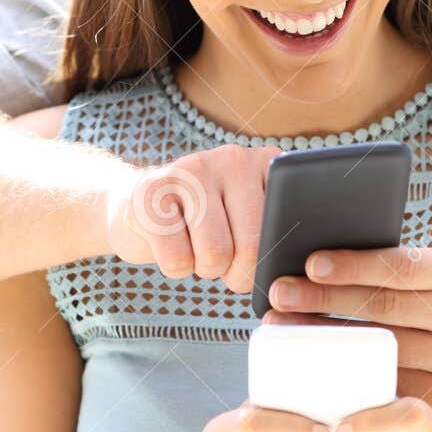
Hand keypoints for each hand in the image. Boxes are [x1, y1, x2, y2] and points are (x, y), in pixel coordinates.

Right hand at [103, 145, 279, 291]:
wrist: (141, 209)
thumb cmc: (207, 227)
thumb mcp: (252, 220)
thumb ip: (278, 231)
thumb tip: (290, 270)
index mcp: (269, 165)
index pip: (287, 229)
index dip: (270, 262)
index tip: (255, 259)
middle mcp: (235, 158)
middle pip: (252, 247)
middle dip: (236, 273)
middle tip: (222, 259)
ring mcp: (192, 168)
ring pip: (215, 255)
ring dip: (204, 268)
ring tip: (196, 245)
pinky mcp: (153, 190)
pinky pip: (177, 260)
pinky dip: (174, 268)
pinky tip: (170, 242)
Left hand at [263, 246, 431, 431]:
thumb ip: (402, 270)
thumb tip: (321, 259)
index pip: (403, 265)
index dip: (354, 265)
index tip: (311, 263)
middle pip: (384, 307)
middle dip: (325, 299)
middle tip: (280, 293)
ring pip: (377, 350)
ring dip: (324, 339)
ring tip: (283, 327)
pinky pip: (382, 387)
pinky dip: (343, 377)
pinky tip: (310, 368)